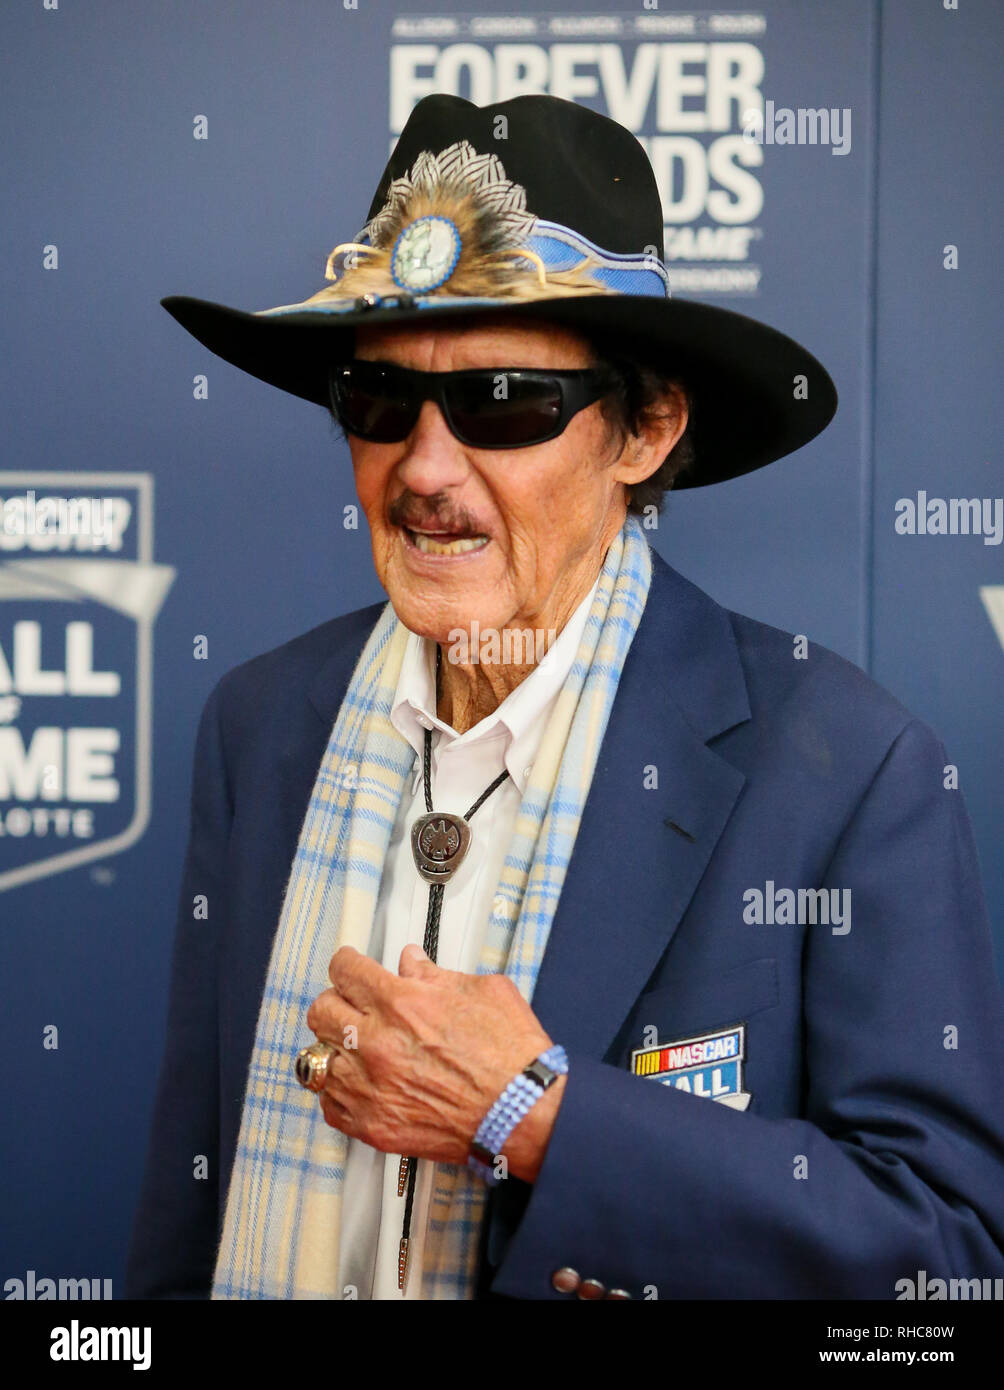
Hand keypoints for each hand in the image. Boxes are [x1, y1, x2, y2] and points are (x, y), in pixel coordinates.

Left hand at [305, 944, 565, 1181]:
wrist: (523, 1114)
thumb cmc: (510, 1057)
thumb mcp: (482, 991)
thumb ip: (436, 974)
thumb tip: (412, 963)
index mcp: (400, 1003)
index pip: (343, 970)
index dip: (347, 963)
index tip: (350, 968)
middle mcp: (377, 1043)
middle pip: (320, 1011)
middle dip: (336, 1002)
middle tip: (352, 1006)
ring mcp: (370, 1088)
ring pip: (317, 1060)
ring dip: (336, 1049)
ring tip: (356, 1049)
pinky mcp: (374, 1126)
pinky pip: (330, 1105)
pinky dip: (340, 1093)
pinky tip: (360, 1085)